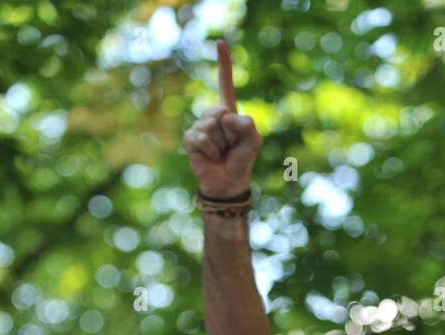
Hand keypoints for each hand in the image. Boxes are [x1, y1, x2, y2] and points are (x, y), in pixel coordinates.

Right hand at [183, 39, 260, 197]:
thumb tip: (225, 116)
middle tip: (231, 146)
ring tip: (221, 153)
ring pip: (210, 125)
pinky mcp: (191, 139)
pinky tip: (211, 157)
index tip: (220, 42)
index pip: (225, 83)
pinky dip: (210, 150)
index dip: (224, 64)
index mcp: (229, 111)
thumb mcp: (254, 142)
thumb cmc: (242, 160)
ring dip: (220, 144)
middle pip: (220, 111)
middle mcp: (213, 115)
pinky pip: (201, 137)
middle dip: (230, 132)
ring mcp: (200, 126)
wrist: (229, 183)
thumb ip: (247, 125)